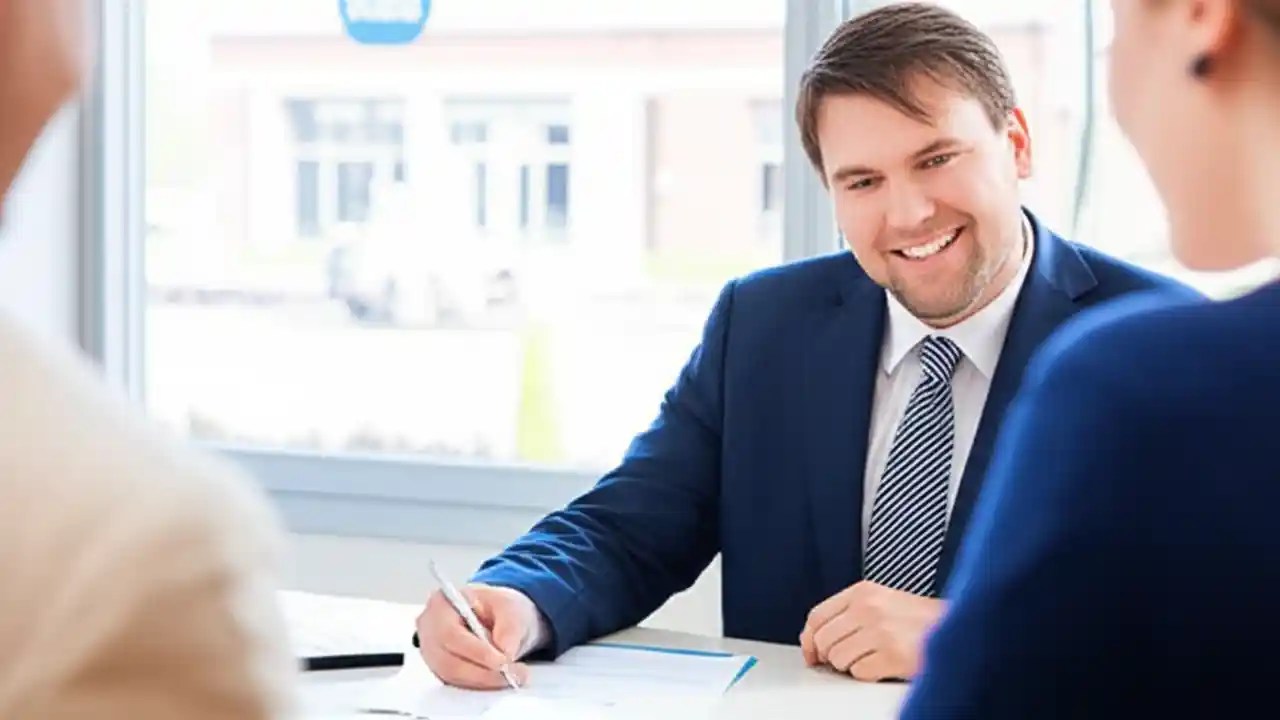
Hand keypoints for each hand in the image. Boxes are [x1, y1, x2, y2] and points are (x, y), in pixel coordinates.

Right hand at [416, 584, 539, 688]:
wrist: (497, 616)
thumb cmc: (497, 606)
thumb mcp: (509, 606)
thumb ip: (509, 626)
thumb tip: (506, 651)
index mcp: (441, 605)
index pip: (450, 634)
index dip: (476, 651)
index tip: (503, 661)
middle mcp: (430, 630)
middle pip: (448, 660)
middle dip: (484, 672)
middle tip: (513, 674)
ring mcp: (432, 652)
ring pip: (453, 676)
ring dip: (485, 681)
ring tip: (512, 676)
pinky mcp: (441, 669)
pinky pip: (457, 683)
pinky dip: (481, 684)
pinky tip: (500, 678)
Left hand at [798, 581, 943, 681]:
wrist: (958, 629)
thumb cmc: (920, 620)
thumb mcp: (882, 602)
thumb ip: (848, 613)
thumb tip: (813, 639)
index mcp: (863, 592)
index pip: (817, 616)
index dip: (809, 639)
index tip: (811, 653)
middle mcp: (868, 608)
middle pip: (823, 640)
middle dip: (831, 656)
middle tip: (850, 658)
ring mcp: (880, 631)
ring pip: (838, 659)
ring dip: (851, 666)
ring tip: (873, 658)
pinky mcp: (893, 655)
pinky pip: (859, 673)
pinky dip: (869, 674)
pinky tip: (885, 665)